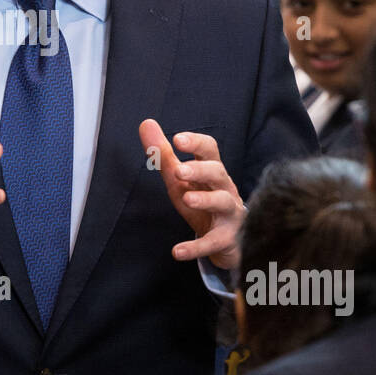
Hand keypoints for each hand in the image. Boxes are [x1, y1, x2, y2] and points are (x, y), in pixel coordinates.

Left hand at [139, 119, 245, 269]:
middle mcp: (224, 189)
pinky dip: (196, 247)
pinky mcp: (226, 239)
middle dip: (199, 170)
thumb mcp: (180, 179)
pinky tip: (177, 252)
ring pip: (222, 203)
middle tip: (179, 169)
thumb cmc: (202, 201)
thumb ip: (163, 153)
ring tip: (186, 199)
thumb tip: (145, 122)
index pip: (210, 150)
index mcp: (212, 171)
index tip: (178, 138)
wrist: (230, 239)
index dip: (196, 143)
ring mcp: (229, 214)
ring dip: (205, 200)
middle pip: (218, 173)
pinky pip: (213, 242)